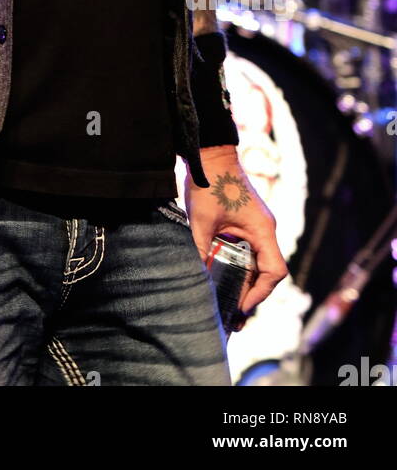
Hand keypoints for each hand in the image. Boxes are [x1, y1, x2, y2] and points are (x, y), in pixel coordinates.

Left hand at [185, 146, 288, 326]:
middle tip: (234, 316)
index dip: (260, 293)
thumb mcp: (201, 221)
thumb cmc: (210, 183)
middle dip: (251, 294)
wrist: (210, 153)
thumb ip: (200, 250)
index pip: (274, 272)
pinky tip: (224, 278)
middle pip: (267, 271)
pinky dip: (239, 267)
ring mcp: (256, 226)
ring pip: (257, 262)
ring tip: (228, 303)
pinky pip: (248, 251)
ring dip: (245, 282)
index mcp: (262, 230)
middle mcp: (264, 230)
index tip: (241, 306)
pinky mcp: (246, 222)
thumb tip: (195, 278)